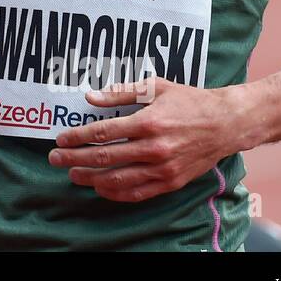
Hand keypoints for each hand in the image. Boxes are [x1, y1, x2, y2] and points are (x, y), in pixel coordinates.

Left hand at [46, 78, 246, 202]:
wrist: (225, 124)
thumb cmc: (189, 101)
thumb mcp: (155, 87)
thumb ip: (120, 93)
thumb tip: (90, 97)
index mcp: (148, 122)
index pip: (102, 133)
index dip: (77, 137)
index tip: (60, 139)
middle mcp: (154, 148)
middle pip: (104, 158)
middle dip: (75, 159)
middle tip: (55, 159)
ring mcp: (163, 169)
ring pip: (117, 179)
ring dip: (90, 179)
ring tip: (72, 174)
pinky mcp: (170, 182)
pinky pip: (137, 193)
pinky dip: (115, 193)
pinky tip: (99, 188)